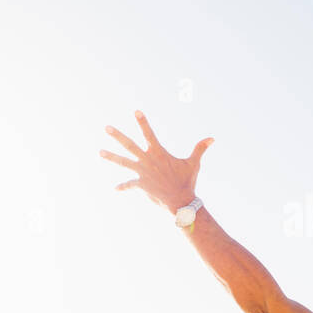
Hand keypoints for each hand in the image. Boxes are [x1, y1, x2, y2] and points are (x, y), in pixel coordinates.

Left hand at [99, 111, 213, 212]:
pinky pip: (130, 185)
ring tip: (100, 152)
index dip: (143, 122)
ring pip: (123, 162)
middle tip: (107, 128)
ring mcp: (142, 172)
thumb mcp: (194, 163)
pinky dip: (124, 187)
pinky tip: (116, 188)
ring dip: (111, 157)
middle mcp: (147, 160)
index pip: (149, 133)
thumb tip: (212, 138)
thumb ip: (200, 149)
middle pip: (129, 145)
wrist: (180, 201)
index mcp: (158, 153)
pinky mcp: (141, 184)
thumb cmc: (187, 181)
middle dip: (117, 136)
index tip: (136, 111)